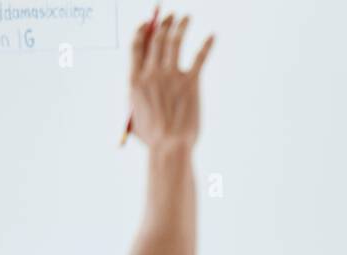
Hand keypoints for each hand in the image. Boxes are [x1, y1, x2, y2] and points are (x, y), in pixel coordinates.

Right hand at [129, 12, 213, 149]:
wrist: (170, 147)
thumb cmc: (152, 138)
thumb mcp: (134, 114)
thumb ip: (136, 96)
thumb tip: (141, 82)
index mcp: (134, 79)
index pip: (136, 45)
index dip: (142, 30)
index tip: (147, 22)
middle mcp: (151, 73)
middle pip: (156, 39)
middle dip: (163, 23)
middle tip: (170, 15)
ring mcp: (171, 76)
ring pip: (175, 42)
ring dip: (181, 26)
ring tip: (186, 17)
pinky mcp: (191, 83)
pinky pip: (199, 58)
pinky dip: (207, 45)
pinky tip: (213, 36)